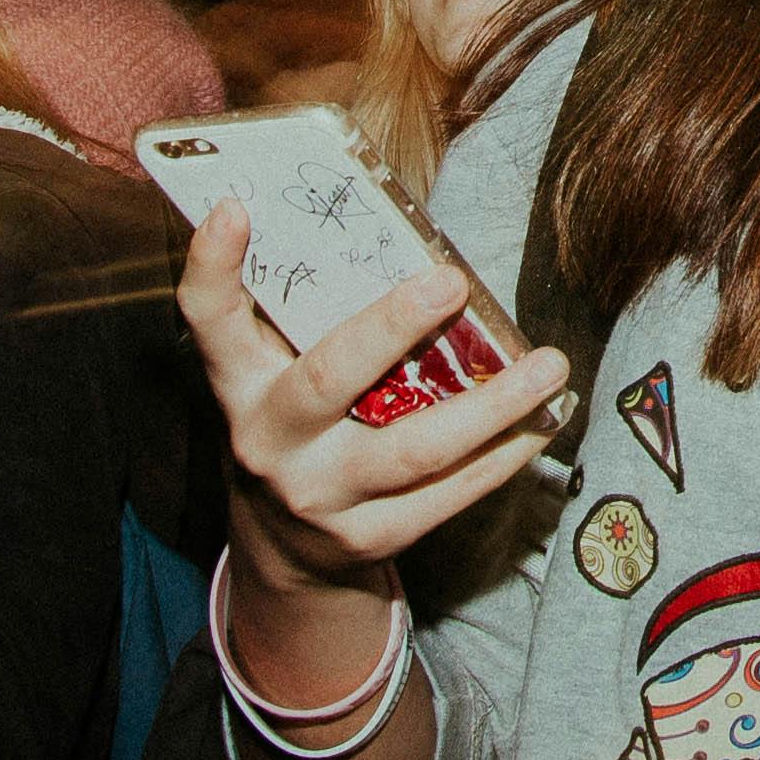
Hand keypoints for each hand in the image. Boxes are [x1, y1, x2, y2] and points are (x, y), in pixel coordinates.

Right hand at [173, 204, 572, 608]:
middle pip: (328, 379)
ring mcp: (319, 495)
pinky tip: (541, 422)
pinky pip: (447, 494)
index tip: (235, 209)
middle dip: (391, 327)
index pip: (210, 319)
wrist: (285, 550)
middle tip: (450, 282)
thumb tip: (401, 236)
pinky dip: (502, 456)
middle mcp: (270, 440)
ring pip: (413, 449)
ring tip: (549, 365)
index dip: (213, 267)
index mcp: (239, 382)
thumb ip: (313, 314)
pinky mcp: (369, 538)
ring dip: (491, 406)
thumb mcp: (278, 371)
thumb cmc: (297, 424)